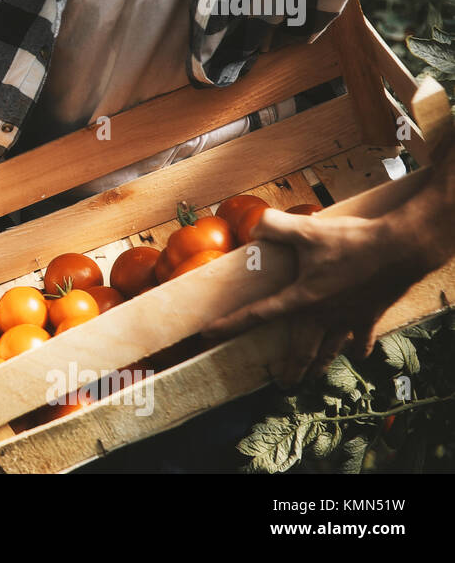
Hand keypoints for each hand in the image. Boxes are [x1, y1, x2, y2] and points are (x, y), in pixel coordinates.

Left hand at [202, 209, 433, 386]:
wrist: (403, 248)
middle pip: (301, 349)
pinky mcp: (369, 315)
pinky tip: (356, 355)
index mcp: (301, 299)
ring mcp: (348, 319)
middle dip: (291, 368)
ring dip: (319, 364)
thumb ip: (276, 226)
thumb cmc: (354, 241)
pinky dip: (357, 347)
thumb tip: (256, 225)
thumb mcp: (308, 229)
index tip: (208, 336)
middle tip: (283, 384)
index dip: (230, 324)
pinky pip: (361, 338)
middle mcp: (323, 316)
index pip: (257, 315)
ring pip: (330, 349)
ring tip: (312, 377)